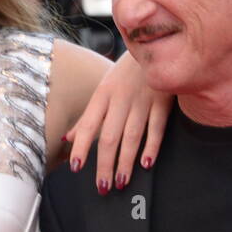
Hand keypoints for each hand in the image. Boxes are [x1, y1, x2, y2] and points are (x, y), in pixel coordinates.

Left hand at [66, 51, 172, 192]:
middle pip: (109, 136)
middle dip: (104, 164)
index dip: (82, 146)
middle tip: (102, 187)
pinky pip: (157, 127)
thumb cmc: (127, 72)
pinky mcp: (163, 100)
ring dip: (125, 162)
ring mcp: (142, 99)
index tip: (76, 168)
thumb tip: (67, 140)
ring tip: (120, 182)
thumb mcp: (104, 89)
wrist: (156, 43)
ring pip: (131, 136)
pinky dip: (152, 146)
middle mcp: (120, 98)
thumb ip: (88, 117)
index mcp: (103, 94)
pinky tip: (146, 164)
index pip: (88, 124)